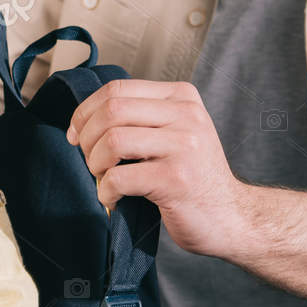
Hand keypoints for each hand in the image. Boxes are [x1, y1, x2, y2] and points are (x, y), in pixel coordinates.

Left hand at [66, 79, 244, 258]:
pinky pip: (119, 177)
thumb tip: (85, 118)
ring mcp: (184, 146)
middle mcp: (186, 115)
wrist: (231, 218)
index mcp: (182, 97)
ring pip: (112, 140)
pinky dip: (106, 191)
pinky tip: (114, 199)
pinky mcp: (176, 179)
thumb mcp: (176, 133)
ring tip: (104, 179)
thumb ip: (143, 117)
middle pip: (112, 111)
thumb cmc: (193, 178)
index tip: (76, 135)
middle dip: (87, 138)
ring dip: (96, 164)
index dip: (85, 112)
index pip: (118, 89)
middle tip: (91, 162)